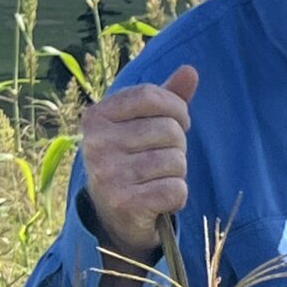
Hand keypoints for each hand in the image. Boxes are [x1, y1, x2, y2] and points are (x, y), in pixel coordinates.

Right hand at [80, 64, 197, 257]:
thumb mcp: (143, 125)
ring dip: (178, 173)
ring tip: (158, 179)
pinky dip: (177, 197)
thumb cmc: (134, 160)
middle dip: (179, 146)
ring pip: (175, 161)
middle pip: (169, 130)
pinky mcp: (124, 204)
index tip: (178, 122)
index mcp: (97, 116)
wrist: (115, 216)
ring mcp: (107, 175)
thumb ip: (166, 98)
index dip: (177, 108)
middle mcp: (96, 144)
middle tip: (163, 159)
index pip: (152, 96)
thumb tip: (190, 71)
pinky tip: (159, 200)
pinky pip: (176, 190)